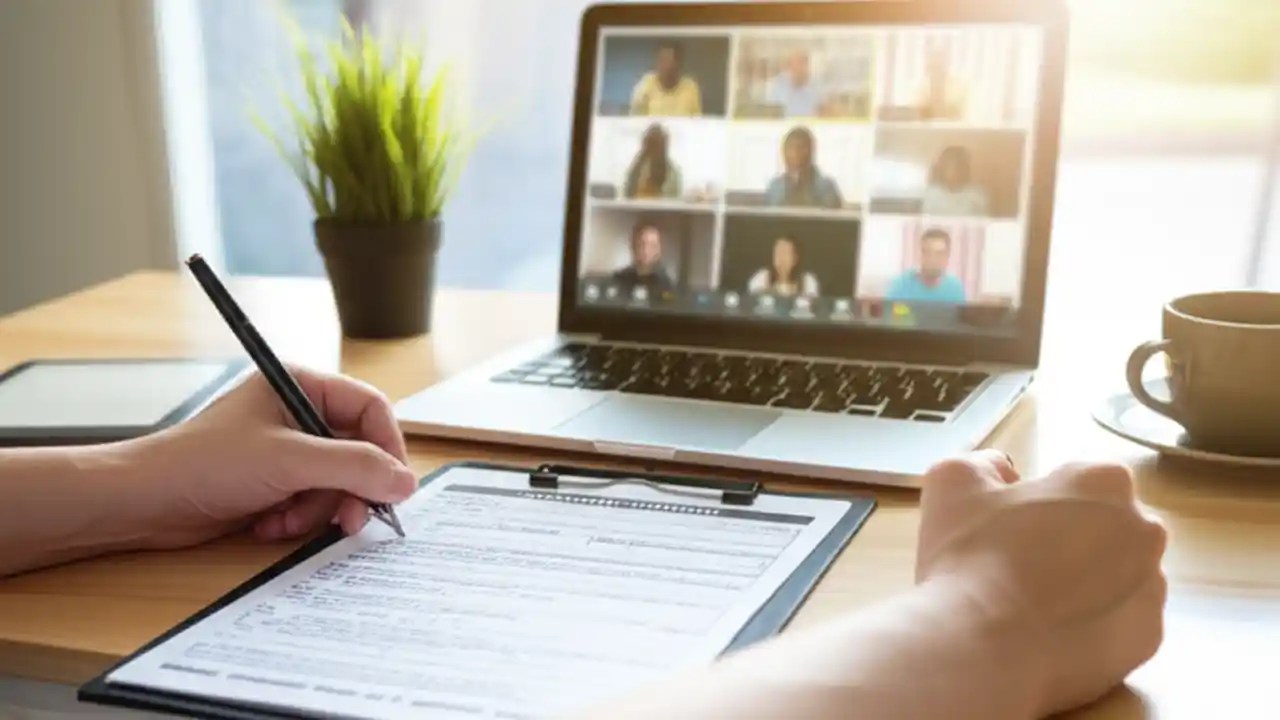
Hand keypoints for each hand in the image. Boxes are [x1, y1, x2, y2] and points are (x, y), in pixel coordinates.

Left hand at [125, 368, 416, 548]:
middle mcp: (297, 413)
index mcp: (301, 385)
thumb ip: (354, 467)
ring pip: (337, 482)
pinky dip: (297, 518)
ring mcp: (286, 450)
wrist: (143, 503)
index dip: (387, 446)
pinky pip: (313, 501)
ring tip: (287, 520)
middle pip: (357, 451)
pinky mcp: (274, 482)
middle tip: (352, 518)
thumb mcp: (289, 462)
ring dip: (318, 509)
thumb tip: (407, 481)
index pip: (370, 409)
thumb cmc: (204, 463)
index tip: (394, 484)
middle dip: (350, 489)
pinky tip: (268, 524)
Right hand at [918, 451, 1167, 716]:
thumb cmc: (970, 555)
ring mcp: (1153, 587)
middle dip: (1074, 539)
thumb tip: (1003, 473)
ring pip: (1121, 575)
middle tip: (1021, 564)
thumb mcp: (952, 480)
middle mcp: (1145, 528)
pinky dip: (1095, 626)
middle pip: (1108, 526)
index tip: (1011, 526)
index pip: (1079, 479)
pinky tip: (1053, 633)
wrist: (982, 647)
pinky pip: (1123, 623)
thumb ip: (985, 463)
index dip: (1041, 501)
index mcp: (1104, 480)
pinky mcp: (1150, 638)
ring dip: (1088, 582)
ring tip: (1035, 604)